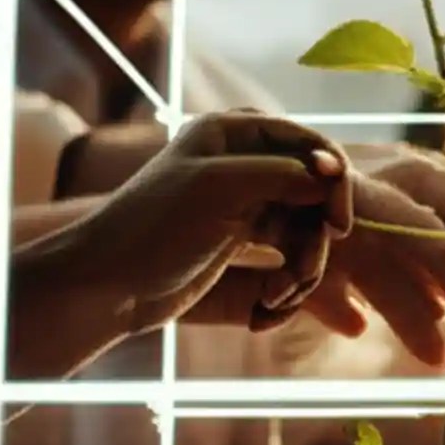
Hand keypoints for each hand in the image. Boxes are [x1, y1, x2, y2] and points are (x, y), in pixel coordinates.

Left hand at [73, 111, 351, 334]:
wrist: (105, 286)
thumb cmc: (154, 227)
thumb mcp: (219, 188)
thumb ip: (281, 173)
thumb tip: (333, 171)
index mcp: (233, 133)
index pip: (308, 145)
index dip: (332, 179)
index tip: (339, 224)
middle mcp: (242, 163)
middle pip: (313, 191)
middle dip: (315, 237)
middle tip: (305, 275)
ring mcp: (243, 202)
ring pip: (304, 229)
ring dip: (302, 268)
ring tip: (277, 300)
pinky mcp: (239, 240)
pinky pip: (286, 255)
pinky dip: (286, 284)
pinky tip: (266, 311)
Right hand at [303, 145, 444, 364]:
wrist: (272, 170)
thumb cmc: (361, 197)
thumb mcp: (408, 207)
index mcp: (417, 172)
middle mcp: (377, 183)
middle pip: (422, 229)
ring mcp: (330, 210)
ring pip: (377, 263)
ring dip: (409, 312)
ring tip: (435, 354)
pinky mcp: (288, 238)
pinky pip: (318, 277)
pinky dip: (339, 304)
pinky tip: (355, 324)